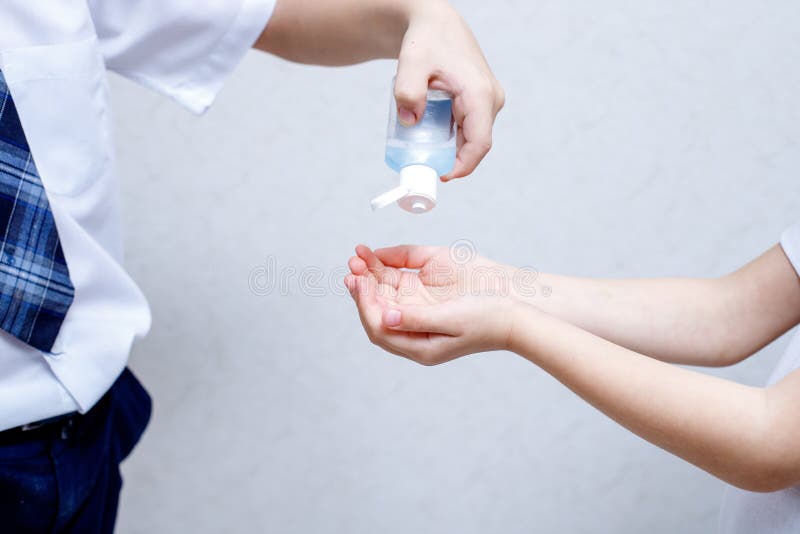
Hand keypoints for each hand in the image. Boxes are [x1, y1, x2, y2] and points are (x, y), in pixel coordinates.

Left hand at [344, 244, 517, 364]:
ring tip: (357, 259)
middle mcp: (415, 335)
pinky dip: (384, 273)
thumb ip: (416, 319)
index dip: (365, 305)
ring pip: (385, 298)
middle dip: (361, 291)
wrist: (516, 311)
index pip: (380, 328)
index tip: (358, 282)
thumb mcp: (451, 319)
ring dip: (370, 279)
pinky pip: (398, 288)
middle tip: (351, 269)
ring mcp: (420, 317)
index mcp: (420, 348)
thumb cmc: (489, 319)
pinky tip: (374, 259)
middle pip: (377, 313)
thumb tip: (387, 318)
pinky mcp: (427, 301)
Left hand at [395, 1, 504, 179]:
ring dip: (447, 149)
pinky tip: (428, 136)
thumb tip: (409, 121)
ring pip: (470, 139)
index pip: (479, 143)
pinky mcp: (480, 103)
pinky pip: (467, 130)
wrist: (435, 23)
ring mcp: (487, 103)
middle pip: (474, 145)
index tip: (440, 176)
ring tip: (420, 148)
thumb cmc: (426, 39)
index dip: (462, 166)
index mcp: (480, 95)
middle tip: (420, 165)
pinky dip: (448, 138)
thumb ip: (408, 91)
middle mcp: (490, 101)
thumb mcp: (412, 62)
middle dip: (449, 160)